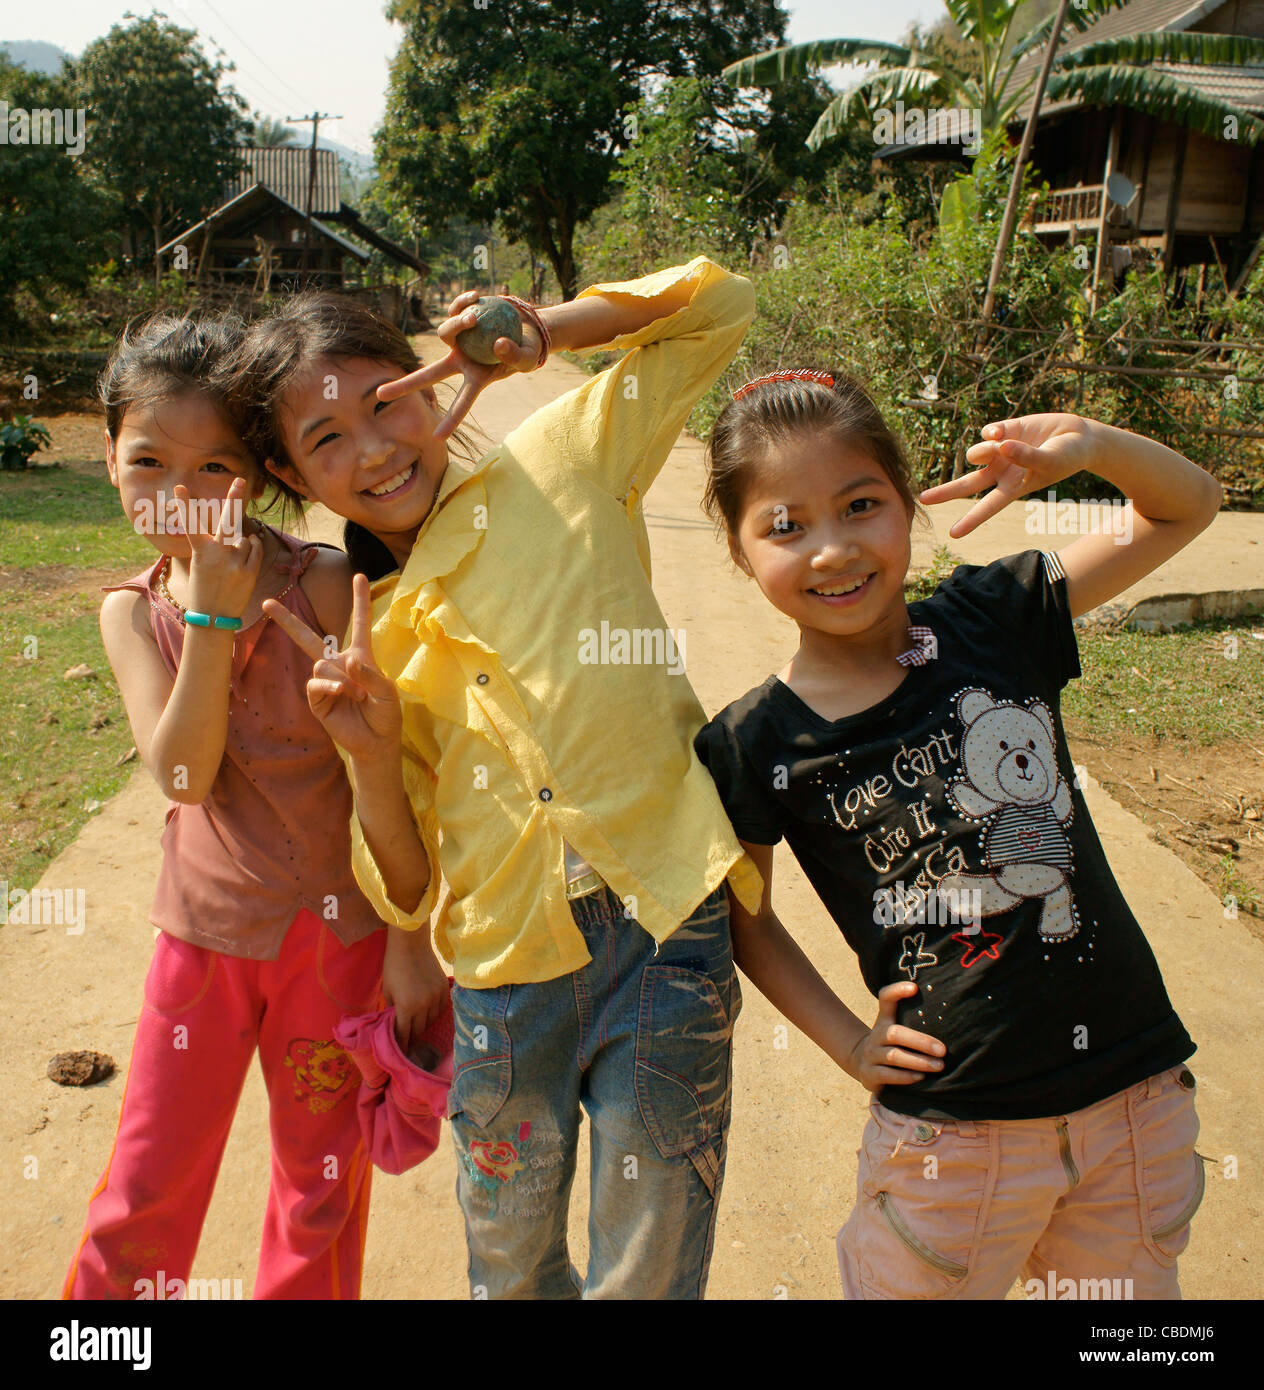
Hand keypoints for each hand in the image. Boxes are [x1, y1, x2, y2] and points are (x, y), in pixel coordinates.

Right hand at [179, 478, 262, 618]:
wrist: (214, 617)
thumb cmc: (204, 588)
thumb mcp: (202, 565)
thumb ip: (218, 546)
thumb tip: (242, 533)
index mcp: (201, 552)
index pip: (192, 525)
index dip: (186, 506)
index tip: (180, 487)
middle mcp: (219, 555)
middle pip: (227, 521)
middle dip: (233, 498)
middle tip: (239, 480)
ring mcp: (236, 562)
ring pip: (244, 538)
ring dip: (240, 543)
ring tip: (231, 562)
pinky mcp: (250, 570)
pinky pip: (254, 548)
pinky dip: (251, 548)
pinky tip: (243, 557)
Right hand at [262, 572, 401, 759]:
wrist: (376, 742)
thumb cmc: (385, 714)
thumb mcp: (387, 692)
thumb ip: (370, 673)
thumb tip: (346, 660)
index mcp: (360, 656)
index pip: (360, 623)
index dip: (360, 600)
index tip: (359, 576)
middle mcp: (338, 665)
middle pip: (310, 637)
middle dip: (287, 620)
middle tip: (266, 602)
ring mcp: (325, 681)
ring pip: (320, 664)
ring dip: (341, 679)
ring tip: (358, 695)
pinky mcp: (317, 699)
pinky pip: (315, 683)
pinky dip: (330, 686)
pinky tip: (342, 695)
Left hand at [376, 289, 540, 441]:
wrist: (525, 323)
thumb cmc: (527, 348)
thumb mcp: (528, 358)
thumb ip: (516, 356)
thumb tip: (497, 344)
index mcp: (476, 377)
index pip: (463, 401)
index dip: (451, 418)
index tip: (437, 438)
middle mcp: (461, 360)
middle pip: (429, 374)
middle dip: (406, 385)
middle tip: (380, 395)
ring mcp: (458, 339)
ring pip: (445, 333)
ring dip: (458, 324)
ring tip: (475, 317)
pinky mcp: (460, 316)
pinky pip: (454, 309)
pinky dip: (462, 301)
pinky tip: (476, 295)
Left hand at [382, 926, 450, 1059]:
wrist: (411, 944)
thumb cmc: (393, 966)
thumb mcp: (387, 991)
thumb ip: (392, 1010)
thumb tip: (394, 1025)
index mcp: (406, 1007)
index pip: (404, 1034)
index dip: (401, 1044)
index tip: (400, 1052)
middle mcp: (424, 1005)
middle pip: (419, 1030)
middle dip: (412, 1035)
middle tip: (408, 1039)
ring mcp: (436, 997)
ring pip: (432, 1021)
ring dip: (424, 1024)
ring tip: (418, 1024)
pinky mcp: (445, 989)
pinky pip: (441, 1009)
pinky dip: (435, 1013)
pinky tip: (429, 1012)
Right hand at [846, 982, 945, 1091]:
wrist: (863, 1064)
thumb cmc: (891, 1044)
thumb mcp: (896, 1028)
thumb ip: (914, 1020)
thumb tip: (951, 1014)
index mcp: (884, 1020)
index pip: (885, 998)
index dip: (897, 991)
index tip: (914, 988)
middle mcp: (876, 1035)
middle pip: (895, 1034)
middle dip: (920, 1041)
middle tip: (943, 1050)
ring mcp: (871, 1055)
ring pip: (893, 1056)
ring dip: (918, 1061)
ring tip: (939, 1066)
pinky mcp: (869, 1074)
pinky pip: (887, 1075)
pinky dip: (905, 1076)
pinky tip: (921, 1077)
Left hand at [918, 413, 1096, 537]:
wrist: (1078, 436)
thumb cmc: (1067, 456)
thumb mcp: (1050, 460)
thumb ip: (1026, 456)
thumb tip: (1001, 447)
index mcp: (1013, 488)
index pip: (988, 507)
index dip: (971, 520)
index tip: (953, 534)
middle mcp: (1001, 473)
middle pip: (967, 485)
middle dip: (945, 492)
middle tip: (923, 499)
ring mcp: (1000, 452)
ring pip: (976, 454)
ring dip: (984, 450)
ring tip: (1003, 444)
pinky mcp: (1003, 432)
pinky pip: (987, 433)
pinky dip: (993, 432)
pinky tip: (1005, 432)